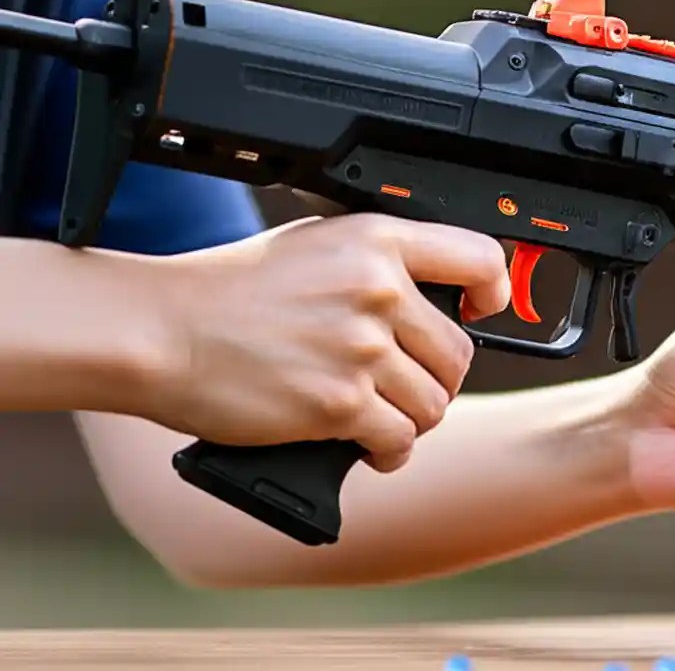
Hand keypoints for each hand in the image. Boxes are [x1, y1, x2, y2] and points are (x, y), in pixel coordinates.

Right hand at [136, 214, 509, 471]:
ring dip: (412, 419)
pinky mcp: (340, 403)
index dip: (494, 290)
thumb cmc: (228, 290)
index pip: (479, 258)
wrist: (162, 331)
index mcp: (377, 241)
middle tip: (403, 385)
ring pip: (435, 402)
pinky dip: (390, 451)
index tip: (483, 310)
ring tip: (381, 418)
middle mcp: (378, 290)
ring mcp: (361, 348)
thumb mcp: (314, 246)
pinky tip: (370, 447)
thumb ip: (376, 264)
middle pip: (458, 352)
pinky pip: (400, 439)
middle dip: (435, 378)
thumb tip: (430, 296)